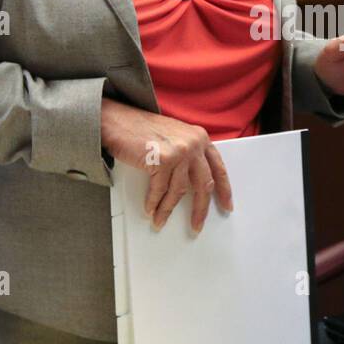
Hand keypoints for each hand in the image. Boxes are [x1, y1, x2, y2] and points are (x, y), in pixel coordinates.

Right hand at [99, 99, 231, 233]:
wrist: (117, 119)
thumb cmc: (141, 129)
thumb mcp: (175, 137)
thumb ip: (188, 154)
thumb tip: (193, 185)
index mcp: (200, 138)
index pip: (218, 168)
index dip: (224, 190)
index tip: (226, 205)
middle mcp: (194, 144)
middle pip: (203, 184)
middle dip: (200, 209)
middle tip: (197, 225)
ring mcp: (179, 152)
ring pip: (179, 191)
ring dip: (168, 209)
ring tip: (161, 220)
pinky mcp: (162, 160)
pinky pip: (160, 190)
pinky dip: (154, 203)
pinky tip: (151, 209)